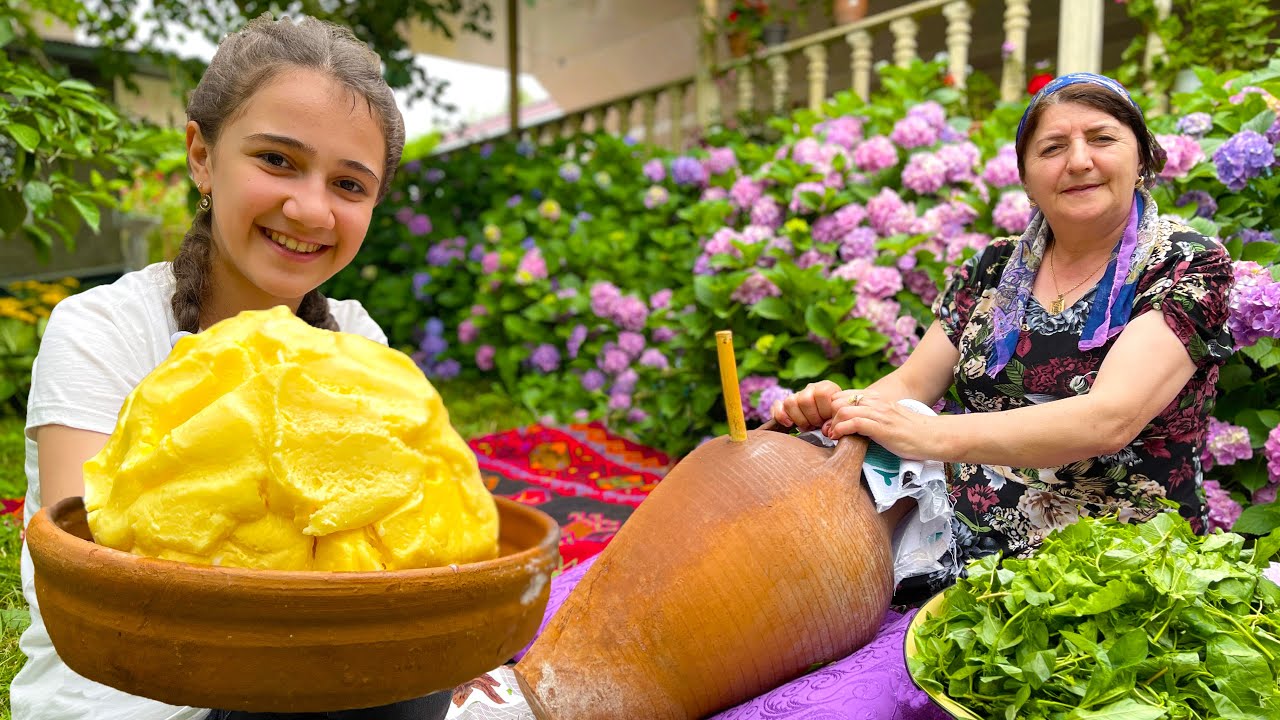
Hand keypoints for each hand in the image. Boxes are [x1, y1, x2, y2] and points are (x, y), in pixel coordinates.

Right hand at [769, 380, 844, 430]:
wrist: (831, 418)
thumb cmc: (836, 419)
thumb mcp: (839, 417)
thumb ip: (835, 420)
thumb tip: (825, 427)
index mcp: (826, 387)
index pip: (821, 393)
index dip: (824, 410)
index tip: (827, 420)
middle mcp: (811, 388)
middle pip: (804, 400)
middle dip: (811, 417)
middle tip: (817, 425)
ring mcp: (797, 395)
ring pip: (790, 402)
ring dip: (799, 419)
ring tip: (807, 426)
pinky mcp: (786, 405)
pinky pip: (778, 406)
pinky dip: (781, 415)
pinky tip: (789, 424)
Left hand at [821, 389, 935, 460]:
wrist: (933, 436)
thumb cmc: (911, 432)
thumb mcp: (888, 418)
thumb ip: (871, 416)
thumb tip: (853, 425)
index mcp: (876, 399)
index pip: (844, 395)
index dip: (832, 408)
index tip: (830, 422)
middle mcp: (875, 402)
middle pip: (838, 401)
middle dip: (828, 416)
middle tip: (827, 431)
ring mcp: (878, 414)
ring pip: (843, 410)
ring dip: (832, 424)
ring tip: (832, 436)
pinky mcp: (881, 427)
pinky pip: (853, 423)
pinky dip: (841, 430)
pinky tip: (839, 437)